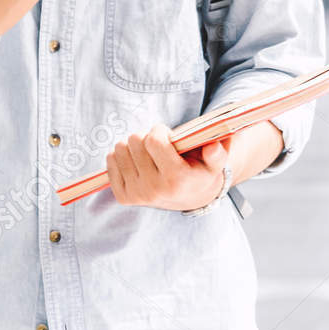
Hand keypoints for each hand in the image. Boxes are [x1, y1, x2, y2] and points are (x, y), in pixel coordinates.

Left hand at [105, 126, 230, 211]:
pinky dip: (121, 156)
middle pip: (134, 141)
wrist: (190, 198)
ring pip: (119, 148)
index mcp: (176, 179)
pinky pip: (110, 160)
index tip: (168, 135)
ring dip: (132, 145)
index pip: (154, 140)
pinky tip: (137, 163)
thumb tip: (213, 146)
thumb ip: (218, 154)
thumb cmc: (201, 173)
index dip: (160, 131)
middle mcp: (153, 189)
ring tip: (148, 153)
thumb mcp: (215, 163)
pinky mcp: (122, 196)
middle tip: (158, 146)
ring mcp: (136, 194)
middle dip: (147, 137)